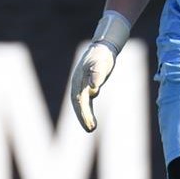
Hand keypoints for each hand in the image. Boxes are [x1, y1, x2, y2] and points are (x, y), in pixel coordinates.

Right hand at [70, 11, 131, 132]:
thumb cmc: (102, 55)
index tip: (90, 123)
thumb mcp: (101, 63)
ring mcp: (81, 86)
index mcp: (78, 80)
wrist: (102, 48)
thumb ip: (97, 74)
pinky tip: (92, 121)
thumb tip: (94, 87)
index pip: (79, 100)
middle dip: (83, 117)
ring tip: (91, 129)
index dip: (83, 113)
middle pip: (78, 104)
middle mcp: (77, 85)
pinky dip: (88, 112)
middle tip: (91, 130)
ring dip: (85, 117)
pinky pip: (86, 102)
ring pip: (81, 105)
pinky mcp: (88, 88)